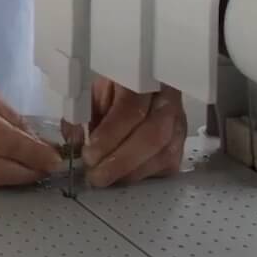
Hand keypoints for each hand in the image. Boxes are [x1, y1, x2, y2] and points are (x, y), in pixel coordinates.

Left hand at [67, 77, 187, 187]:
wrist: (139, 85)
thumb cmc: (112, 88)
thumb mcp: (91, 92)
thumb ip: (81, 116)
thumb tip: (76, 143)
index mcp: (141, 79)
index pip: (131, 109)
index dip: (110, 136)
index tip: (89, 154)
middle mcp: (166, 100)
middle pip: (153, 135)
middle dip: (121, 161)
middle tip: (96, 175)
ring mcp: (178, 122)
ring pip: (164, 153)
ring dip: (131, 172)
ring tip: (105, 177)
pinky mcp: (180, 142)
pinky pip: (168, 164)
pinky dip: (143, 175)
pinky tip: (123, 176)